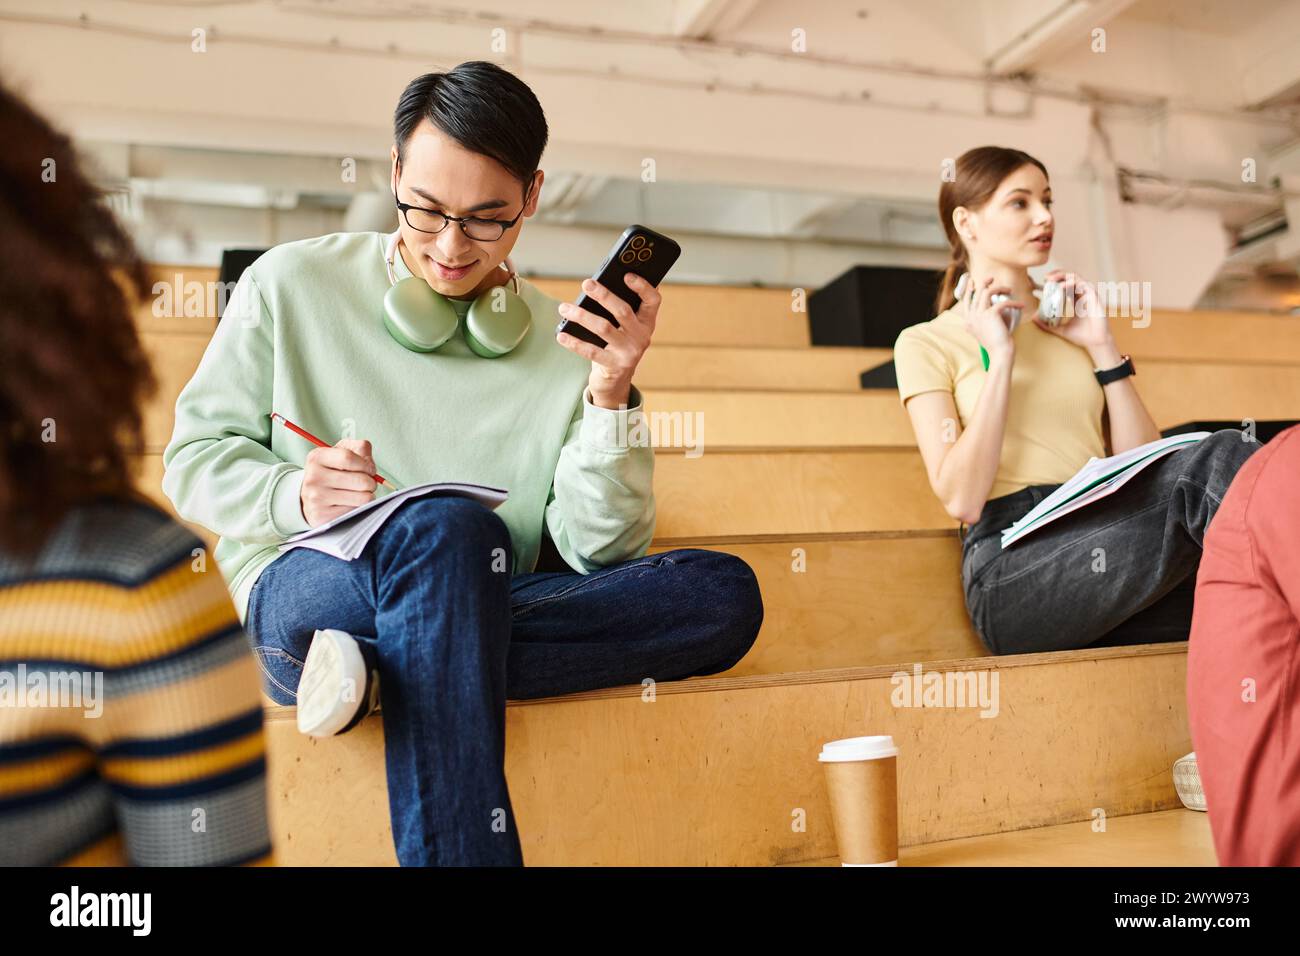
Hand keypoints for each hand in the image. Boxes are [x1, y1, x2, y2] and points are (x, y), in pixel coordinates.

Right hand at [300, 438, 376, 526]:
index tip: (370, 469)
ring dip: (368, 496)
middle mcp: (314, 477)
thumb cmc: (331, 472)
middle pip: (361, 480)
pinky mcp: (323, 515)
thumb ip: (359, 448)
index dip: (367, 464)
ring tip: (359, 493)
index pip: (348, 458)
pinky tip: (349, 503)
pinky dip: (358, 508)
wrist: (309, 496)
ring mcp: (317, 498)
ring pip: (363, 498)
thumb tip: (370, 463)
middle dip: (371, 482)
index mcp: (317, 457)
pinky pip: (355, 511)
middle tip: (367, 483)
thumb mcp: (340, 453)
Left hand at [555, 273, 659, 408]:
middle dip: (603, 295)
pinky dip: (574, 342)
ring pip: (604, 328)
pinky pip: (591, 352)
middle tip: (586, 283)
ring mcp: (629, 353)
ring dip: (581, 315)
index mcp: (646, 322)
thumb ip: (619, 307)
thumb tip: (598, 284)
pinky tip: (561, 334)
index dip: (642, 286)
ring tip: (564, 308)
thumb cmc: (616, 344)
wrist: (615, 380)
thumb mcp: (624, 327)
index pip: (653, 300)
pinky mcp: (614, 367)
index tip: (626, 274)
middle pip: (623, 311)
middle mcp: (642, 337)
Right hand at [961, 274, 1020, 359]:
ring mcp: (979, 315)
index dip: (969, 289)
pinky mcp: (990, 314)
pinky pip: (1002, 302)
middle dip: (984, 282)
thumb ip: (983, 319)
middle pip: (976, 293)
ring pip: (987, 292)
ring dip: (999, 288)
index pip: (966, 301)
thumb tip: (993, 306)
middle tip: (992, 278)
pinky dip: (1013, 303)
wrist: (999, 353)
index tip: (973, 281)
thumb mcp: (985, 330)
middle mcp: (971, 317)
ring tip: (1008, 290)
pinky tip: (1020, 305)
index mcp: (968, 321)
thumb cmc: (996, 343)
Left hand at [1033, 269, 1110, 349]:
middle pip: (1071, 277)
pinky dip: (1072, 283)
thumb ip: (1047, 324)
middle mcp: (1084, 295)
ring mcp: (1089, 295)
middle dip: (1058, 274)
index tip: (1044, 282)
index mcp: (1077, 300)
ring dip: (1063, 276)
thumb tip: (1033, 319)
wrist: (1095, 342)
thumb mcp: (1059, 329)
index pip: (1067, 284)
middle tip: (1046, 278)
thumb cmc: (1082, 336)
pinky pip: (1083, 284)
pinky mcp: (1094, 297)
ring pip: (1076, 277)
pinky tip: (1062, 286)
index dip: (1056, 280)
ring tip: (1051, 279)